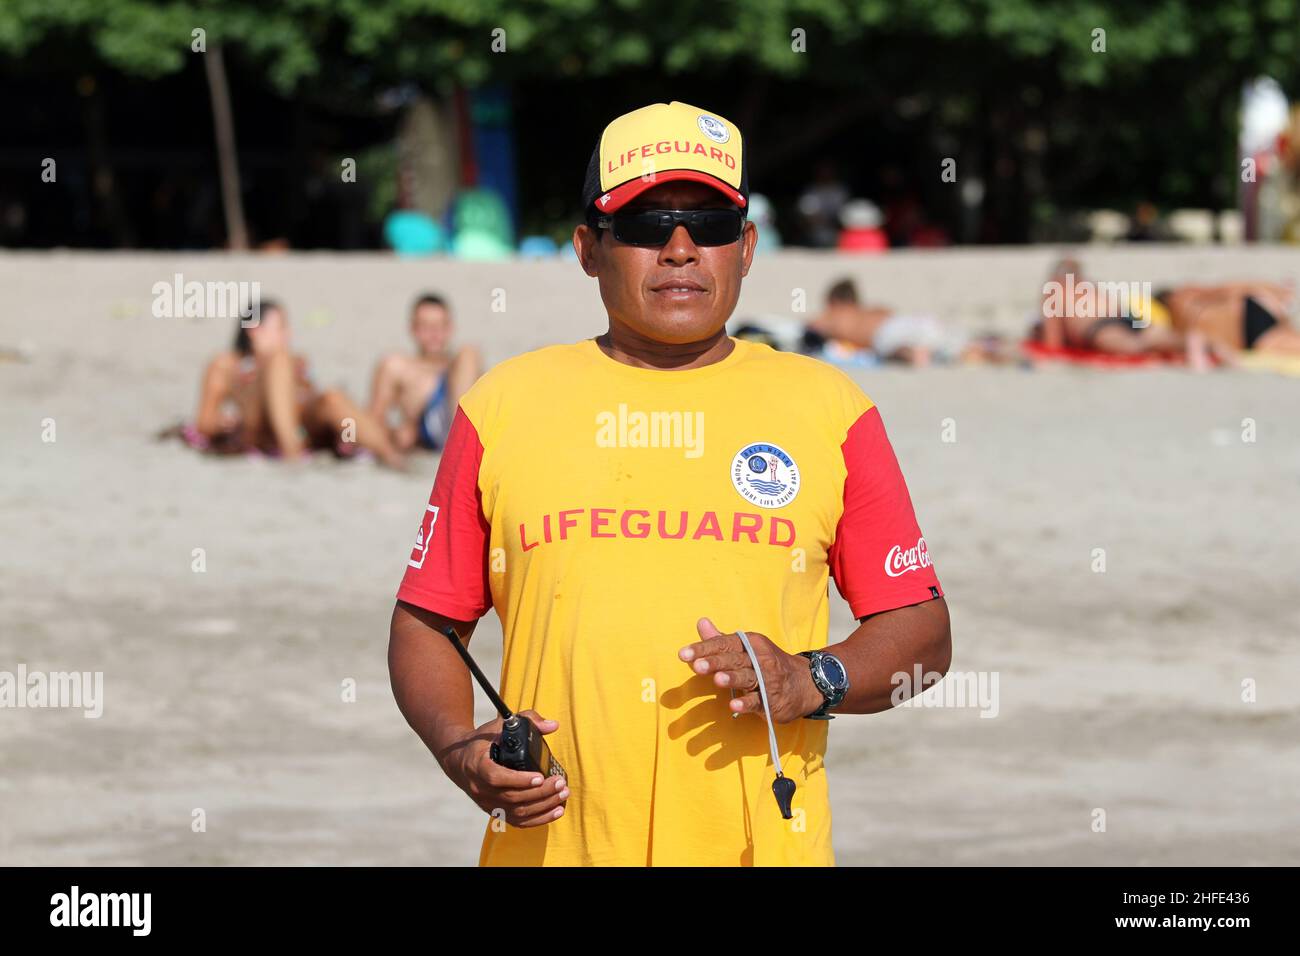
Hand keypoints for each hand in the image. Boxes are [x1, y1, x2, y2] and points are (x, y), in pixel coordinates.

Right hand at [441, 709, 569, 827]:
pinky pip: (518, 821)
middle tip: (560, 783)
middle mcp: (480, 788)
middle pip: (511, 797)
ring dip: (543, 805)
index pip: (495, 777)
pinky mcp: (496, 812)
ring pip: (517, 811)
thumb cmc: (482, 742)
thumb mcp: (498, 726)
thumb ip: (526, 720)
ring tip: (563, 793)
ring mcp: (487, 803)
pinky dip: (539, 818)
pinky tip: (556, 810)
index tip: (539, 776)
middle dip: (539, 792)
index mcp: (477, 765)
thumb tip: (552, 725)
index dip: (518, 780)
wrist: (459, 762)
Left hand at [678, 618, 822, 723]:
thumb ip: (720, 639)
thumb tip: (701, 622)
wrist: (804, 683)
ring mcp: (767, 680)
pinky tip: (734, 705)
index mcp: (750, 644)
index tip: (683, 654)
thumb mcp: (746, 648)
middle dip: (715, 662)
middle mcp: (759, 659)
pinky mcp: (772, 700)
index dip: (703, 649)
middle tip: (697, 666)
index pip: (724, 644)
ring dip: (732, 678)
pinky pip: (758, 701)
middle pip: (734, 659)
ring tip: (717, 679)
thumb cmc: (766, 664)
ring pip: (747, 677)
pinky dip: (746, 703)